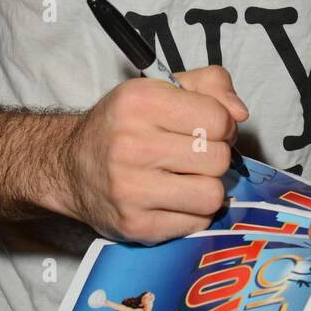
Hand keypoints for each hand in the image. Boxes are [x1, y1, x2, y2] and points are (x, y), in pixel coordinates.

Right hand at [55, 65, 247, 243]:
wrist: (70, 167)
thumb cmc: (124, 125)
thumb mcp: (161, 88)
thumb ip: (210, 85)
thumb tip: (240, 113)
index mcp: (139, 102)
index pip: (218, 119)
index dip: (222, 125)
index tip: (206, 129)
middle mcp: (131, 145)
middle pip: (218, 159)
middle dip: (214, 157)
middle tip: (194, 155)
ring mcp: (130, 189)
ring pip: (212, 195)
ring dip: (207, 188)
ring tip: (186, 178)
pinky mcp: (135, 225)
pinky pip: (196, 223)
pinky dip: (192, 212)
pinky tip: (172, 199)